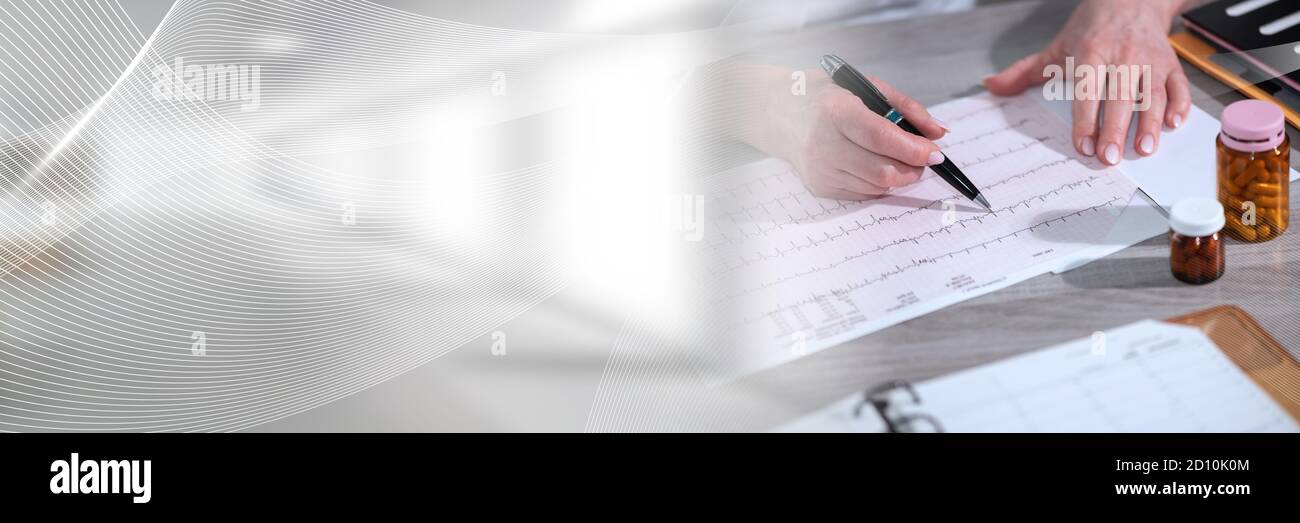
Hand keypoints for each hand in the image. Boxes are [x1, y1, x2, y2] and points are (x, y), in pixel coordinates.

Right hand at [755, 69, 947, 199]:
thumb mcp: (865, 87)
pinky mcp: (819, 187)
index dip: (914, 149)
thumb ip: (906, 108)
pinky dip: (879, 182)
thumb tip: (938, 133)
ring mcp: (819, 169)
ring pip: (876, 186)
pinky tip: (876, 164)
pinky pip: (863, 193)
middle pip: (882, 171)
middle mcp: (822, 144)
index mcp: (834, 110)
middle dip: (913, 169)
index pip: (881, 138)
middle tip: (923, 159)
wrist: (777, 113)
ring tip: (901, 159)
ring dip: (899, 176)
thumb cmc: (824, 97)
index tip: (935, 153)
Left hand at [983, 0, 1193, 164]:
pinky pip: (1179, 85)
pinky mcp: (1171, 63)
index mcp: (1091, 54)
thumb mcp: (1056, 48)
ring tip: (1144, 149)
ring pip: (1153, 94)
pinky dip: (1180, 105)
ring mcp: (1150, 61)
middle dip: (1116, 130)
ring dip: (1151, 123)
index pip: (1087, 93)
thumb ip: (1024, 72)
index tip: (1083, 146)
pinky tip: (1175, 125)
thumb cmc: (1091, 29)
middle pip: (1121, 98)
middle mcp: (1122, 57)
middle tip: (1110, 158)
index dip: (1085, 121)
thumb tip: (991, 86)